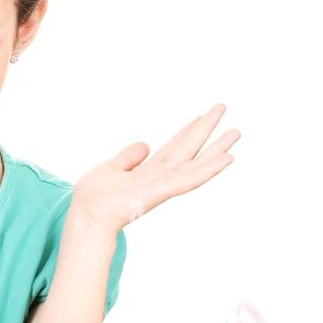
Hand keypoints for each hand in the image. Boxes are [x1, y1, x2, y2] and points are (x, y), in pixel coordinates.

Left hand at [71, 104, 239, 230]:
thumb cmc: (94, 197)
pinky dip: (210, 169)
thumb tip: (145, 144)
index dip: (187, 130)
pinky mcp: (163, 191)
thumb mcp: (110, 168)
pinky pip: (191, 179)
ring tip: (236, 131)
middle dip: (205, 129)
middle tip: (222, 108)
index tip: (202, 115)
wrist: (87, 214)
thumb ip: (127, 157)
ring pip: (197, 163)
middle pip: (189, 149)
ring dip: (217, 148)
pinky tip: (227, 158)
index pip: (173, 147)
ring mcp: (164, 185)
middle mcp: (160, 177)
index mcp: (148, 172)